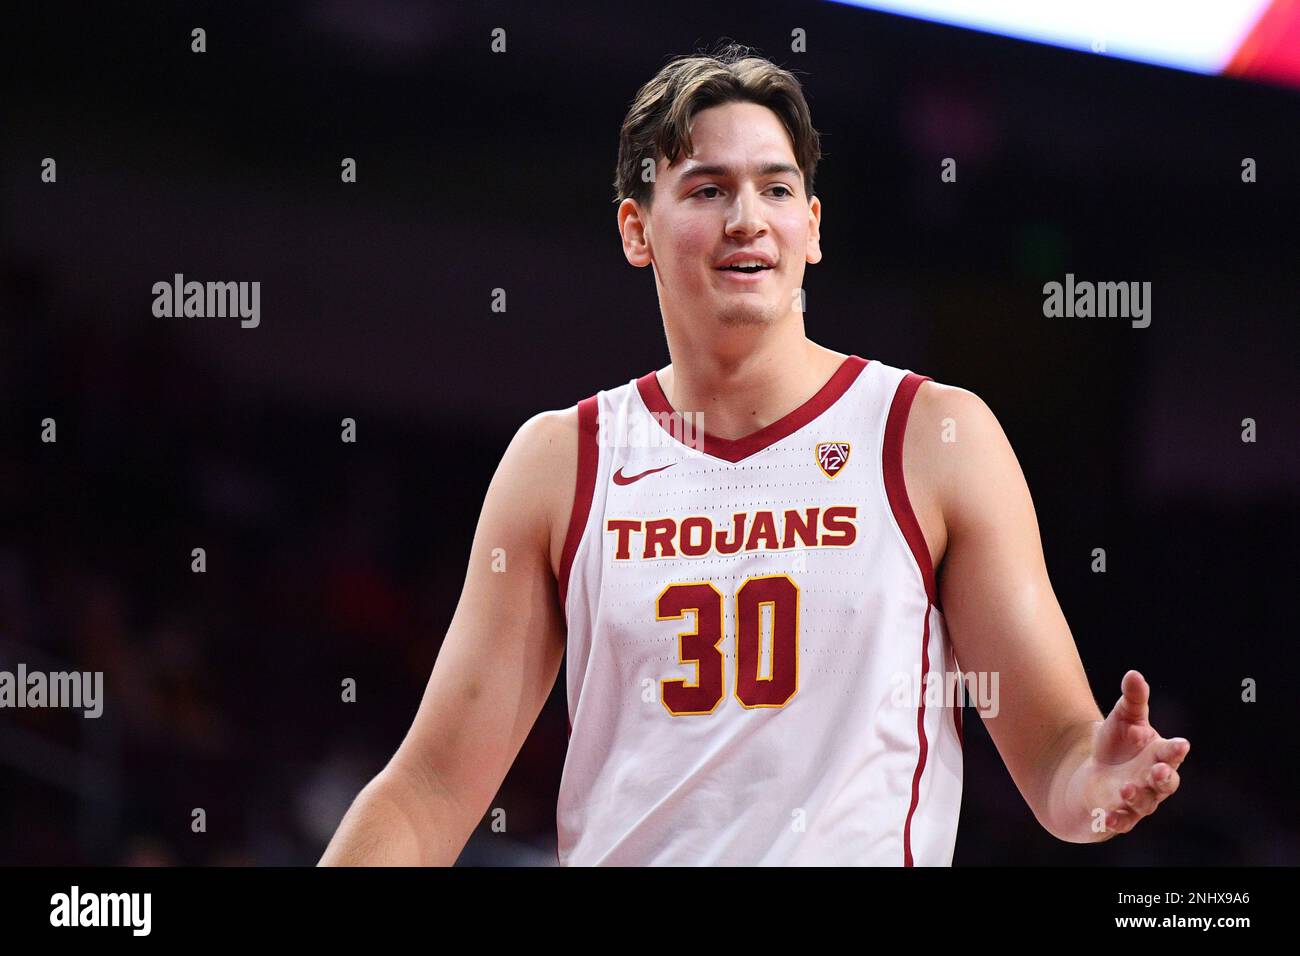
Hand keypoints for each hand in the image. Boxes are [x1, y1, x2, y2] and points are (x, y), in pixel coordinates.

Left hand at [1084, 670, 1189, 834]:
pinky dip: (1116, 819)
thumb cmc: (1119, 743)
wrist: (1096, 771)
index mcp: (1160, 755)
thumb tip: (1134, 674)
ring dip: (1137, 797)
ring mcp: (1139, 799)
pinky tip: (1107, 816)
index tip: (1180, 744)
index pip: (1172, 753)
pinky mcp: (1119, 813)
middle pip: (1166, 782)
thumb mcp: (1124, 717)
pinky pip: (1122, 821)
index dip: (1176, 750)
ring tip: (1126, 788)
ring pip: (1144, 803)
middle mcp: (1154, 780)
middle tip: (1159, 771)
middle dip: (1164, 777)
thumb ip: (1133, 699)